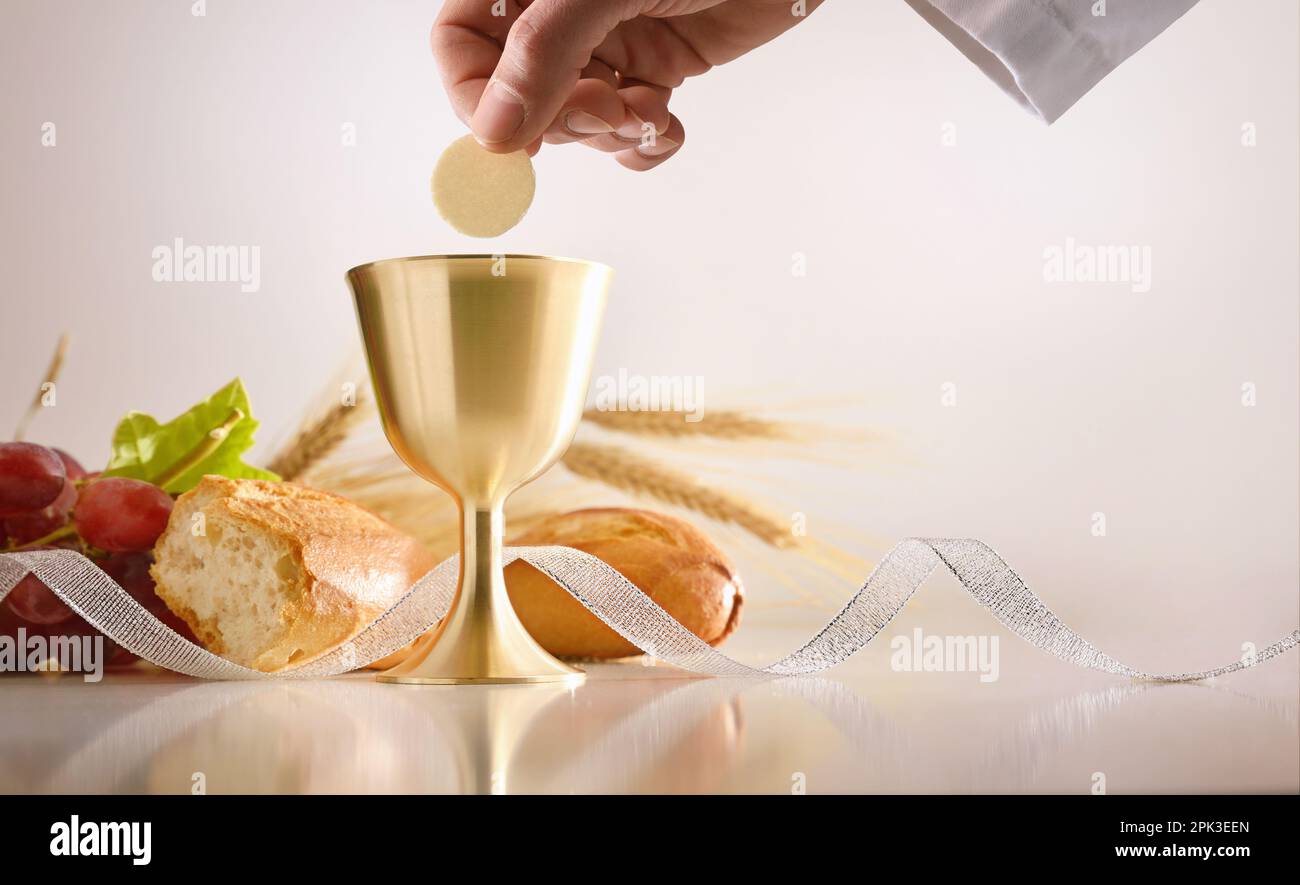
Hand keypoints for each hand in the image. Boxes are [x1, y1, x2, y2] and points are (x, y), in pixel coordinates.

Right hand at [432, 0, 823, 169]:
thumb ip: (546, 53)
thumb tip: (497, 133)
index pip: (461, 43)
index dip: (477, 95)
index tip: (517, 135)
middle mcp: (562, 12)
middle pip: (517, 94)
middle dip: (563, 118)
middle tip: (607, 109)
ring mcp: (608, 41)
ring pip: (574, 120)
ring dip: (610, 133)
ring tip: (649, 107)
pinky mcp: (656, 68)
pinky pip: (627, 129)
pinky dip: (646, 141)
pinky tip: (669, 120)